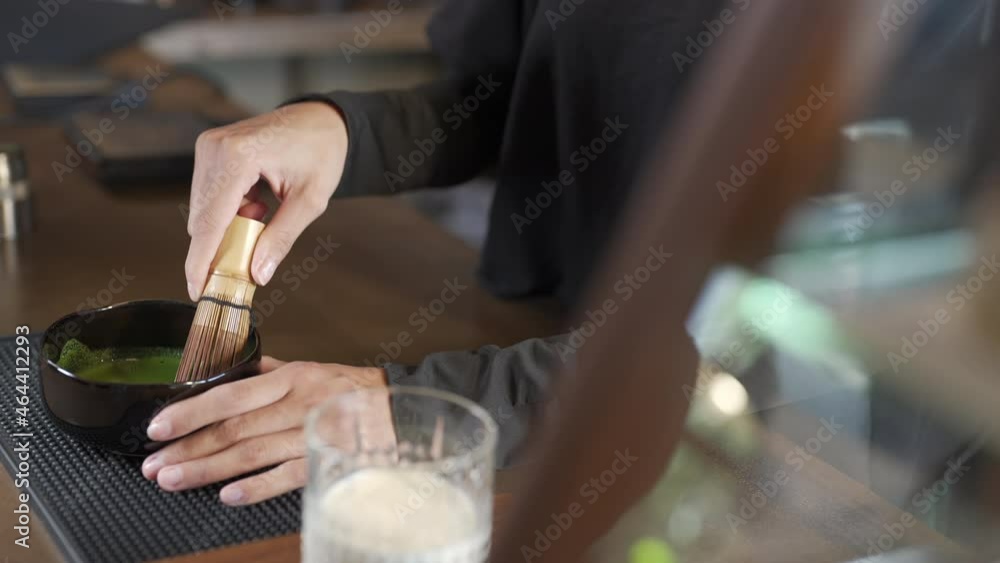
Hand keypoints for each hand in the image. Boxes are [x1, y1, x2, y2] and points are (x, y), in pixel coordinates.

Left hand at [141, 357, 388, 504]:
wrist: (403, 407)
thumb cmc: (354, 388)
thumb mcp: (312, 369)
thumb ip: (271, 372)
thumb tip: (234, 370)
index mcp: (291, 378)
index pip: (231, 395)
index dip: (191, 411)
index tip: (158, 425)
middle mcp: (298, 404)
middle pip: (233, 428)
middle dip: (188, 447)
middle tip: (153, 464)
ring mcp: (313, 434)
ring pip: (252, 454)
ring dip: (208, 469)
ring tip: (173, 479)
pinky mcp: (328, 461)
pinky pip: (287, 476)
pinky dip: (257, 487)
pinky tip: (228, 496)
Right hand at [185, 102, 348, 299]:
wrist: (322, 119)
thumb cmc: (322, 154)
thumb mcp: (310, 201)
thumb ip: (282, 238)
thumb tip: (257, 274)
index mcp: (238, 157)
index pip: (210, 222)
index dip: (200, 261)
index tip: (196, 291)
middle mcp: (214, 148)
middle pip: (201, 219)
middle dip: (218, 247)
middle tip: (246, 263)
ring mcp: (209, 146)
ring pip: (203, 209)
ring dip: (227, 226)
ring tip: (264, 213)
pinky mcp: (210, 149)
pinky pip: (208, 195)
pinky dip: (228, 211)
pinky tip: (257, 203)